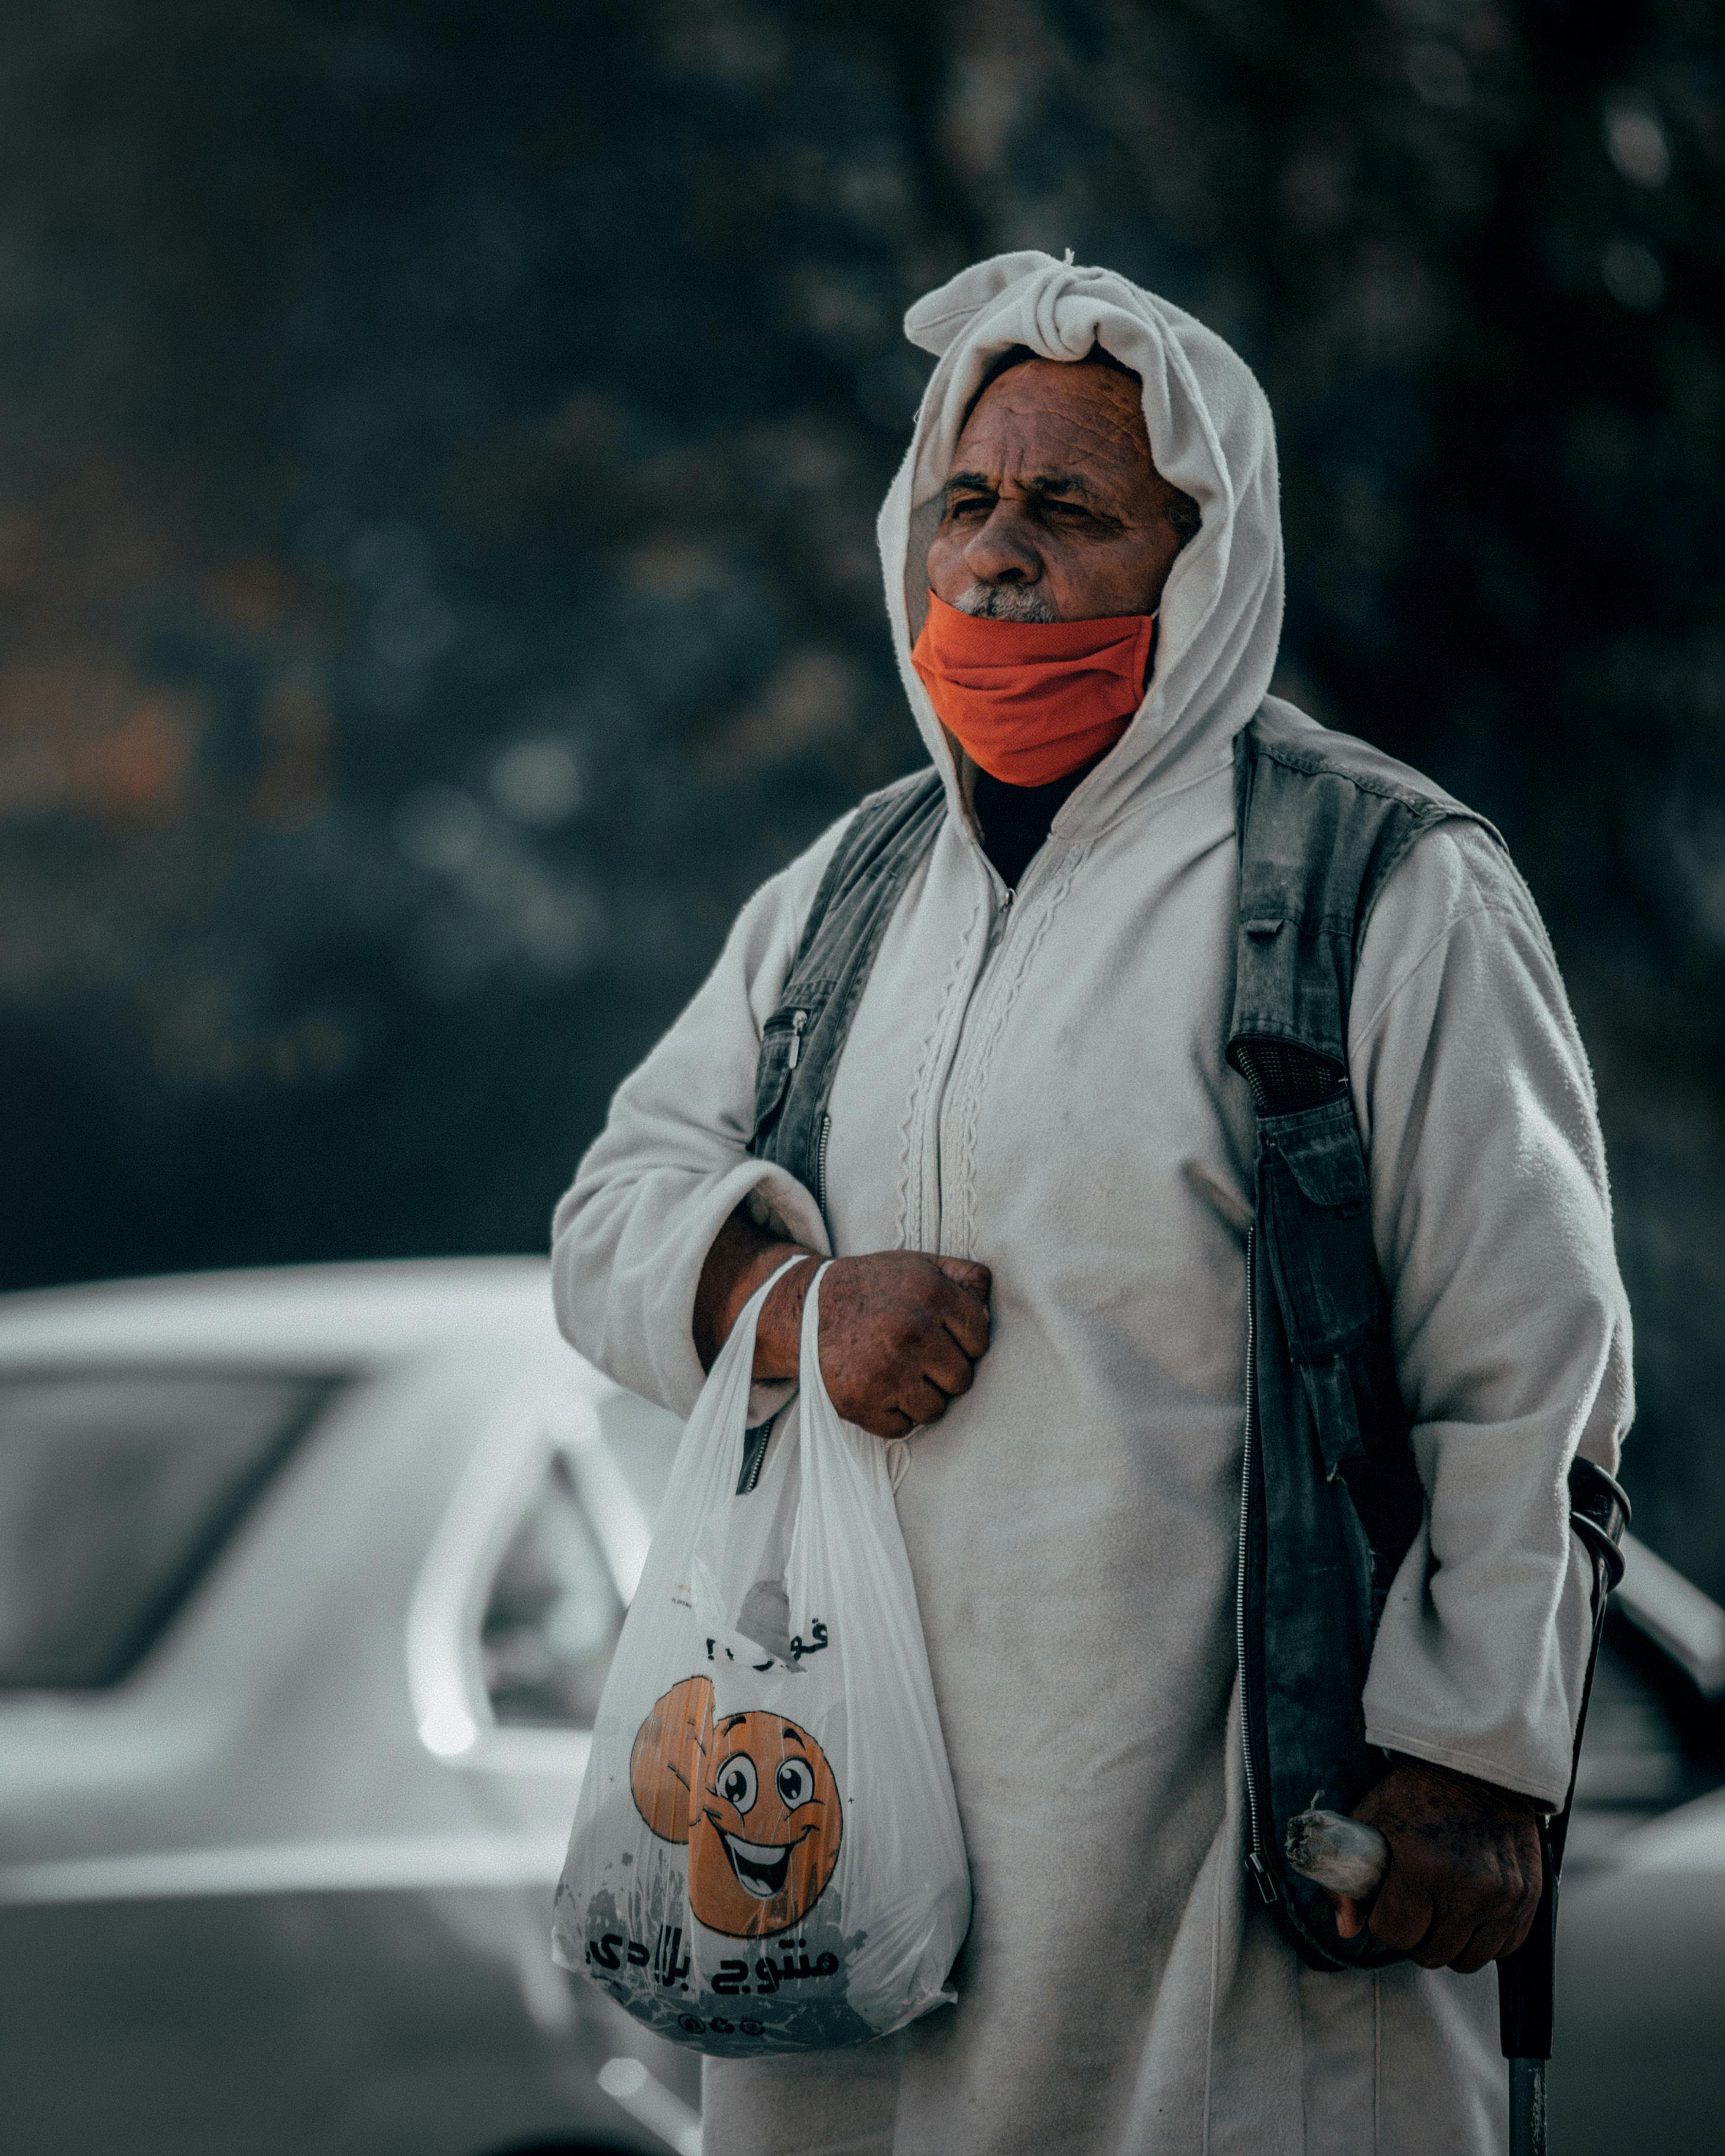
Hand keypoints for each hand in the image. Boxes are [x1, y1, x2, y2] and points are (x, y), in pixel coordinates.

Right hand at [693, 1204, 992, 1438]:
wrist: (805, 1309)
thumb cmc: (871, 1288)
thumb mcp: (918, 1266)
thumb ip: (962, 1275)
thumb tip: (993, 1295)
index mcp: (932, 1294)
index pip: (980, 1339)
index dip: (964, 1342)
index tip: (943, 1337)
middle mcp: (913, 1332)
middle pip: (962, 1379)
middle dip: (943, 1372)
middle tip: (916, 1358)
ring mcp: (888, 1371)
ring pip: (935, 1409)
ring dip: (920, 1398)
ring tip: (897, 1374)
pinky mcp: (862, 1402)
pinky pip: (902, 1427)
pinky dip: (892, 1415)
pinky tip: (878, 1389)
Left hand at [1326, 1755, 1543, 1972]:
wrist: (1476, 1768)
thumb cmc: (1416, 1795)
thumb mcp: (1370, 1822)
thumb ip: (1347, 1878)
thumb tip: (1345, 1930)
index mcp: (1422, 1867)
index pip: (1396, 1935)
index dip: (1384, 1922)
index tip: (1387, 1904)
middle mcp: (1467, 1888)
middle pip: (1432, 1954)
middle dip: (1416, 1935)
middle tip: (1414, 1907)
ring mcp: (1503, 1896)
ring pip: (1469, 1960)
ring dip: (1451, 1942)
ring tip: (1442, 1908)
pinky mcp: (1529, 1898)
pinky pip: (1504, 1947)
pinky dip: (1485, 1936)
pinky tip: (1471, 1907)